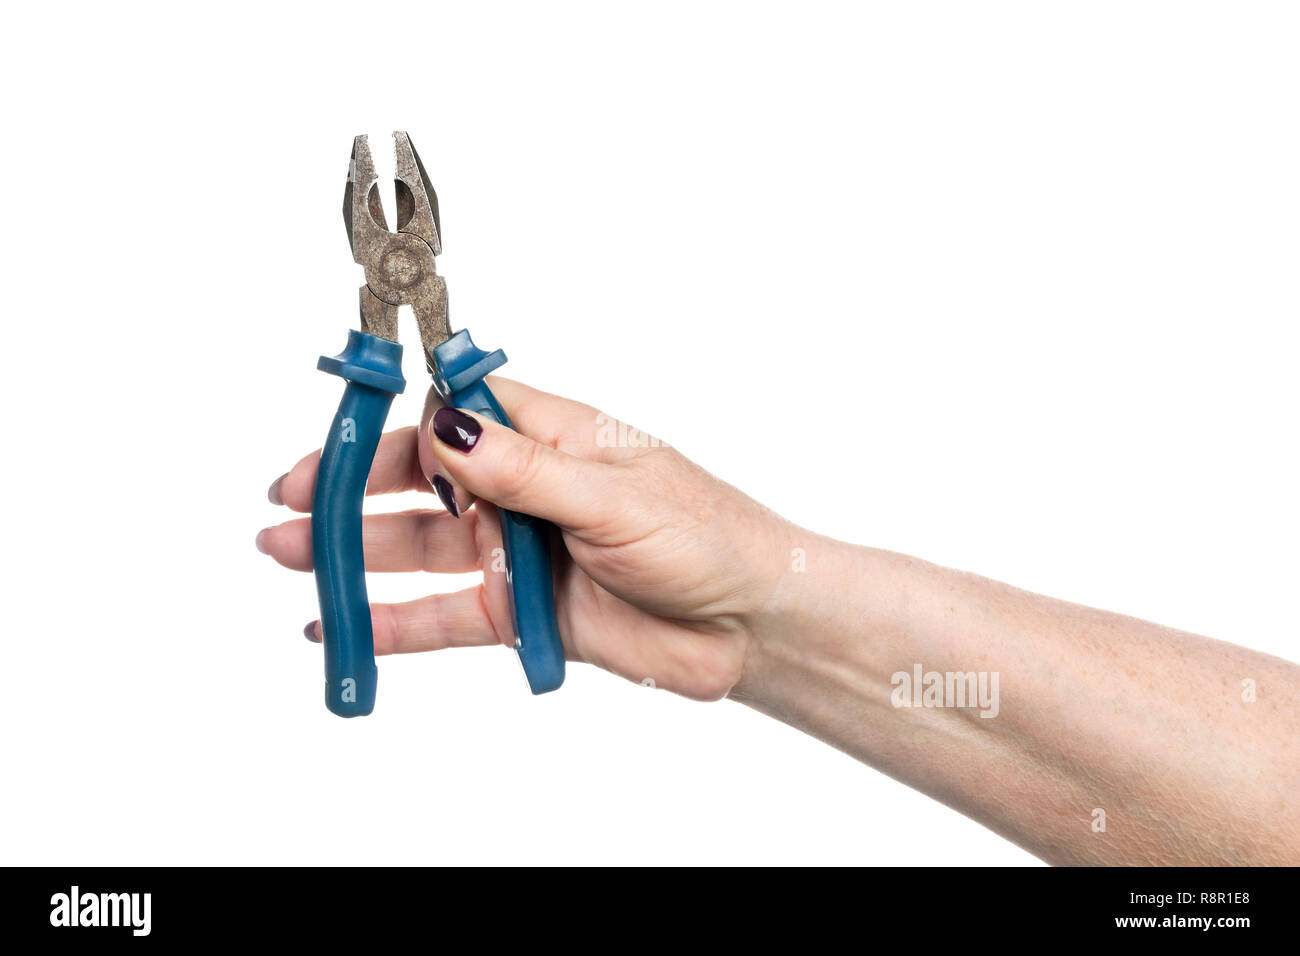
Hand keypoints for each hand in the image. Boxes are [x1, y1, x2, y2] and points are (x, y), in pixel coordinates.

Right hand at [258, 378, 793, 699]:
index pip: (454, 412)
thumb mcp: (607, 494)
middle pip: (418, 480)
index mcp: (550, 435)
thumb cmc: (703, 536)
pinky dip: (391, 620)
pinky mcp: (521, 613)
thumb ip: (519, 470)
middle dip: (350, 486)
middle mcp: (524, 488)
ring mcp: (517, 551)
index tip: (335, 425)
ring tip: (286, 551)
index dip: (392, 416)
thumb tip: (442, 427)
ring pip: (418, 546)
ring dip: (352, 550)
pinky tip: (339, 621)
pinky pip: (443, 615)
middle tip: (287, 498)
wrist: (747, 623)